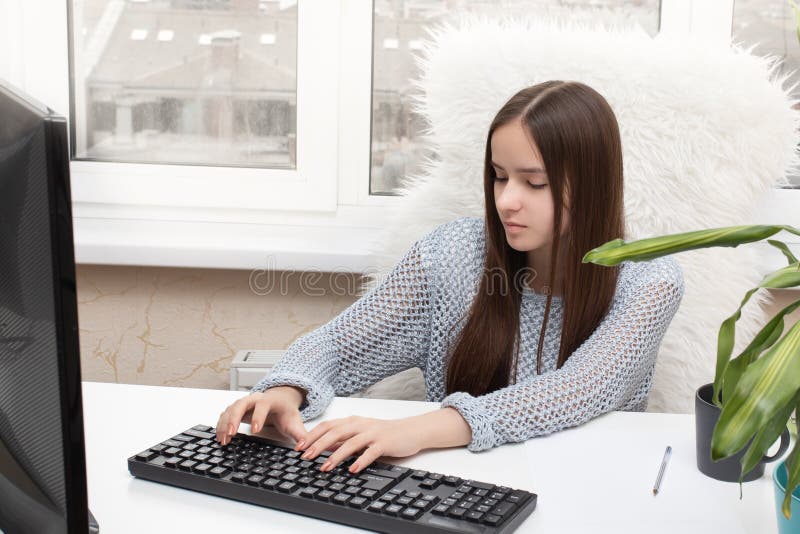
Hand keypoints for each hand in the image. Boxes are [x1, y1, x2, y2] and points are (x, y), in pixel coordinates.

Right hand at [215, 386, 308, 445]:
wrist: (280, 399)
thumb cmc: (286, 411)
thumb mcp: (295, 422)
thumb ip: (300, 435)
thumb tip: (304, 448)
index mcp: (270, 400)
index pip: (263, 405)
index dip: (258, 416)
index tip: (255, 430)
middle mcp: (255, 398)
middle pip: (241, 404)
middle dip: (235, 418)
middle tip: (231, 434)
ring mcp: (244, 402)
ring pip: (231, 409)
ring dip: (225, 423)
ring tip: (223, 440)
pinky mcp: (237, 408)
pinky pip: (226, 414)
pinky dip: (221, 424)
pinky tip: (220, 436)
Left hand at [296, 416, 421, 473]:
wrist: (410, 431)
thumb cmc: (384, 433)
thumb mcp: (360, 434)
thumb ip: (343, 439)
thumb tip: (322, 447)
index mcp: (352, 422)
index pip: (327, 426)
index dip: (312, 435)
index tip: (299, 447)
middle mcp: (360, 425)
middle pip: (335, 433)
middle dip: (318, 445)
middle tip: (306, 457)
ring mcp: (372, 434)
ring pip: (351, 443)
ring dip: (336, 455)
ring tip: (325, 467)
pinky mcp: (384, 443)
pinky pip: (371, 452)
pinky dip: (361, 460)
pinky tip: (353, 469)